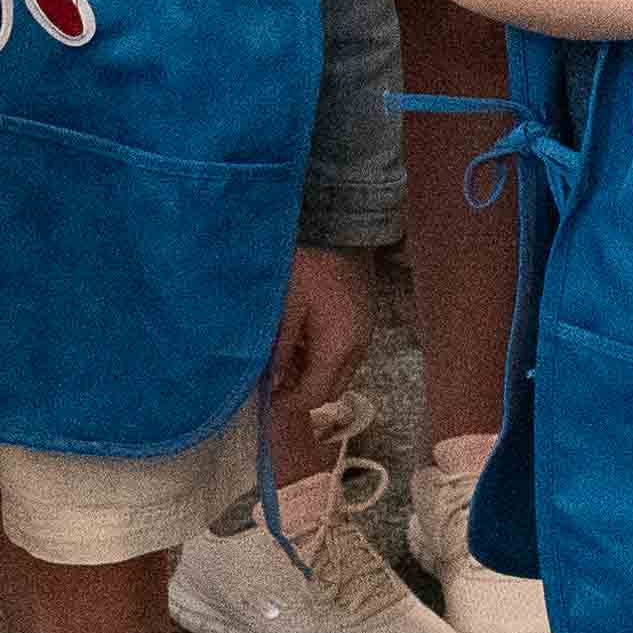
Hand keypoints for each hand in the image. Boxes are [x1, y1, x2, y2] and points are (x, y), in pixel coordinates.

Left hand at [261, 245, 371, 424]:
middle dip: (304, 391)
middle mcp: (357, 347)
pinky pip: (346, 352)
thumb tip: (272, 380)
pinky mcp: (364, 319)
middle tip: (275, 378)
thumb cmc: (308, 265)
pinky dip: (324, 356)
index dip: (290, 404)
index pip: (315, 395)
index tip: (267, 400)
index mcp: (337, 347)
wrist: (343, 228)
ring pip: (340, 371)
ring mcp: (365, 333)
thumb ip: (280, 348)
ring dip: (314, 373)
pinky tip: (303, 338)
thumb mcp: (286, 308)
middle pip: (332, 389)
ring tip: (285, 355)